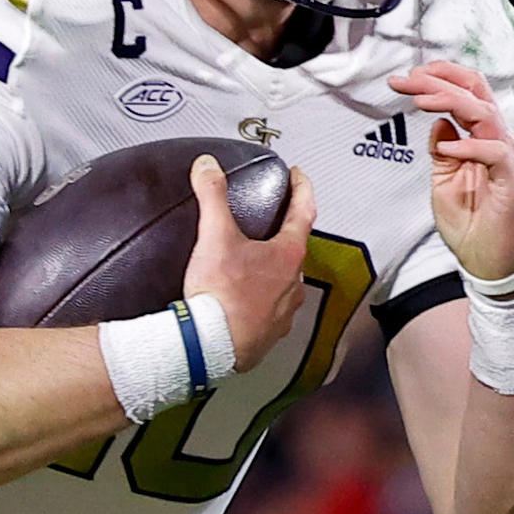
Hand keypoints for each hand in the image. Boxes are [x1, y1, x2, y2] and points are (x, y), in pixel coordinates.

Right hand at [186, 154, 311, 377]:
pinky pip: (272, 310)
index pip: (304, 211)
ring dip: (273, 270)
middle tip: (273, 221)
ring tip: (254, 262)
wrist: (210, 346)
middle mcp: (293, 283)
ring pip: (285, 282)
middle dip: (284, 233)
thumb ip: (212, 195)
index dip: (302, 189)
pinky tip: (245, 299)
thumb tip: (208, 167)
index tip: (299, 178)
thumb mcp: (215, 236)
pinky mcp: (269, 334)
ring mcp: (284, 311)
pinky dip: (262, 299)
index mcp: (287, 255)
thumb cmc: (219, 296)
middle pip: (295, 248)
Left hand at [392, 58, 513, 284]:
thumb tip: (438, 122)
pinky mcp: (511, 182)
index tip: (408, 76)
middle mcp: (499, 140)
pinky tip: (448, 147)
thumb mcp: (444, 181)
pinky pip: (496, 152)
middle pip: (475, 93)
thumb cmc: (471, 225)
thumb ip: (442, 150)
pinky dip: (470, 145)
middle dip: (438, 80)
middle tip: (405, 79)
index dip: (441, 77)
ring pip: (485, 113)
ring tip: (420, 100)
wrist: (489, 263)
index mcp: (483, 137)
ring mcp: (507, 159)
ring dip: (450, 101)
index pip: (468, 91)